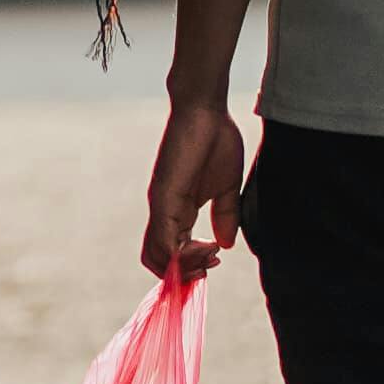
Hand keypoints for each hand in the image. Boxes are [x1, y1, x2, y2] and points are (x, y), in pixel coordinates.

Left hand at [143, 91, 245, 279]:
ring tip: (211, 254)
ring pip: (157, 257)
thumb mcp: (226, 187)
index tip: (217, 257)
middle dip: (187, 274)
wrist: (205, 109)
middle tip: (212, 264)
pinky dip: (183, 255)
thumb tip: (226, 243)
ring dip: (185, 268)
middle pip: (159, 261)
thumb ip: (225, 216)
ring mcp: (161, 206)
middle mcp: (164, 213)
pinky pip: (164, 241)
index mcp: (177, 211)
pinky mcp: (163, 198)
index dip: (193, 265)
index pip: (173, 253)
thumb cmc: (216, 141)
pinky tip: (209, 245)